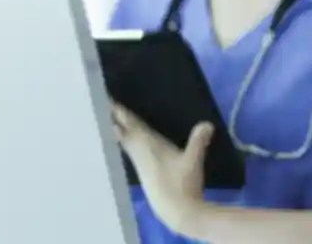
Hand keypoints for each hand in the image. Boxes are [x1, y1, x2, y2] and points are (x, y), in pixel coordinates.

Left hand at [111, 101, 214, 235]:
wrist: (176, 210)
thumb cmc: (182, 184)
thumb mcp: (193, 160)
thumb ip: (198, 141)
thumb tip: (207, 124)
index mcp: (149, 145)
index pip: (131, 124)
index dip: (119, 112)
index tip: (107, 100)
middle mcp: (140, 152)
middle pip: (123, 132)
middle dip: (114, 119)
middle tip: (104, 106)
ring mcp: (140, 164)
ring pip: (124, 143)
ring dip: (118, 131)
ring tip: (112, 121)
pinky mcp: (143, 172)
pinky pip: (130, 151)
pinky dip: (125, 142)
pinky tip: (128, 144)